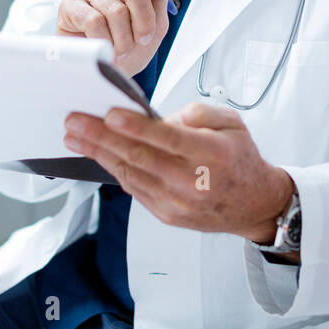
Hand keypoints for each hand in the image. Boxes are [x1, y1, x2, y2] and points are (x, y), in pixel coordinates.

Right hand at [56, 0, 175, 75]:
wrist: (107, 73)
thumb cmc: (130, 46)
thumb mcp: (155, 24)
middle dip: (143, 20)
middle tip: (141, 39)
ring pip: (115, 10)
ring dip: (123, 38)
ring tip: (120, 47)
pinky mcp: (69, 5)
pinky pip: (94, 21)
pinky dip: (105, 40)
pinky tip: (103, 46)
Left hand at [62, 101, 295, 248]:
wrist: (254, 204)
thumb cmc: (240, 158)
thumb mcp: (232, 123)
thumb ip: (198, 113)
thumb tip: (159, 117)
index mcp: (212, 155)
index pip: (168, 139)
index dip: (136, 127)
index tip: (109, 113)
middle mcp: (193, 182)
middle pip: (140, 157)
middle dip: (102, 137)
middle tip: (75, 122)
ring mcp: (178, 203)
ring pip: (130, 174)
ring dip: (99, 154)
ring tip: (74, 137)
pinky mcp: (167, 215)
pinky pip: (134, 189)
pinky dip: (113, 170)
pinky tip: (98, 154)